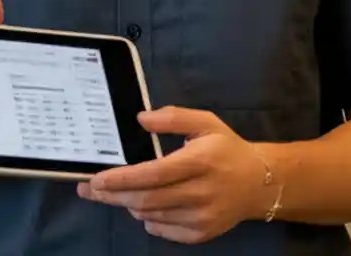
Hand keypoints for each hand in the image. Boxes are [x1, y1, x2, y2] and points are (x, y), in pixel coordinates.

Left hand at [77, 107, 273, 243]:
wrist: (260, 183)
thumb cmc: (227, 149)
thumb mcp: (205, 122)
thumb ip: (173, 117)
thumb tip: (140, 118)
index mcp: (200, 162)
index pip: (153, 174)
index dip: (122, 179)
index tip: (97, 178)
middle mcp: (201, 193)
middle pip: (147, 199)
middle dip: (113, 196)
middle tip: (90, 189)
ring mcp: (202, 217)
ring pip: (152, 215)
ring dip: (128, 205)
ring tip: (115, 193)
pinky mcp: (202, 234)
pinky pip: (163, 229)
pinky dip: (147, 218)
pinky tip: (143, 206)